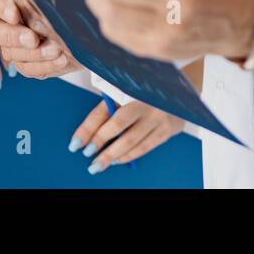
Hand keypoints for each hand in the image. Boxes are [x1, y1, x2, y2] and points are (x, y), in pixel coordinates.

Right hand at [0, 0, 79, 78]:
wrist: (89, 31)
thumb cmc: (74, 5)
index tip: (15, 15)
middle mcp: (6, 22)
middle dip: (10, 36)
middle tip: (32, 39)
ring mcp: (13, 45)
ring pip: (10, 53)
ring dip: (34, 54)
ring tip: (57, 50)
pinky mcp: (26, 62)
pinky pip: (26, 68)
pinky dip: (44, 66)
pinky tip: (61, 60)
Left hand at [68, 99, 183, 173]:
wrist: (178, 91)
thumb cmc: (143, 94)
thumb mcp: (124, 93)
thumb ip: (107, 109)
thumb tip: (85, 136)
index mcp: (129, 88)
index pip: (103, 111)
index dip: (87, 129)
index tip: (75, 145)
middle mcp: (145, 101)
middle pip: (117, 126)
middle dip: (99, 143)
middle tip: (87, 155)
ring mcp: (158, 115)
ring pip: (131, 141)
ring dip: (112, 156)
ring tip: (98, 165)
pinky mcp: (168, 129)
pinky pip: (145, 147)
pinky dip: (129, 156)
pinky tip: (117, 160)